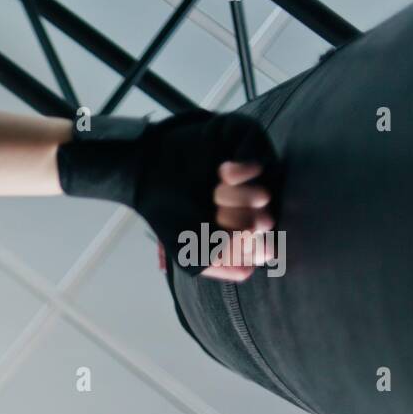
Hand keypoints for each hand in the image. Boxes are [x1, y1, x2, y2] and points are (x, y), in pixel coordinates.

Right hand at [58, 109, 279, 280]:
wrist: (147, 174)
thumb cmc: (169, 211)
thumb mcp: (189, 251)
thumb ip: (220, 264)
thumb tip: (252, 265)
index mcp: (242, 229)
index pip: (263, 248)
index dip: (244, 248)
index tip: (225, 241)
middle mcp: (254, 204)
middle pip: (265, 224)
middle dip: (232, 223)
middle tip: (214, 214)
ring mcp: (257, 176)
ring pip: (264, 196)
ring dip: (233, 198)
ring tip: (215, 191)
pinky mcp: (253, 148)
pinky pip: (262, 166)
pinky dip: (241, 174)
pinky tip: (223, 172)